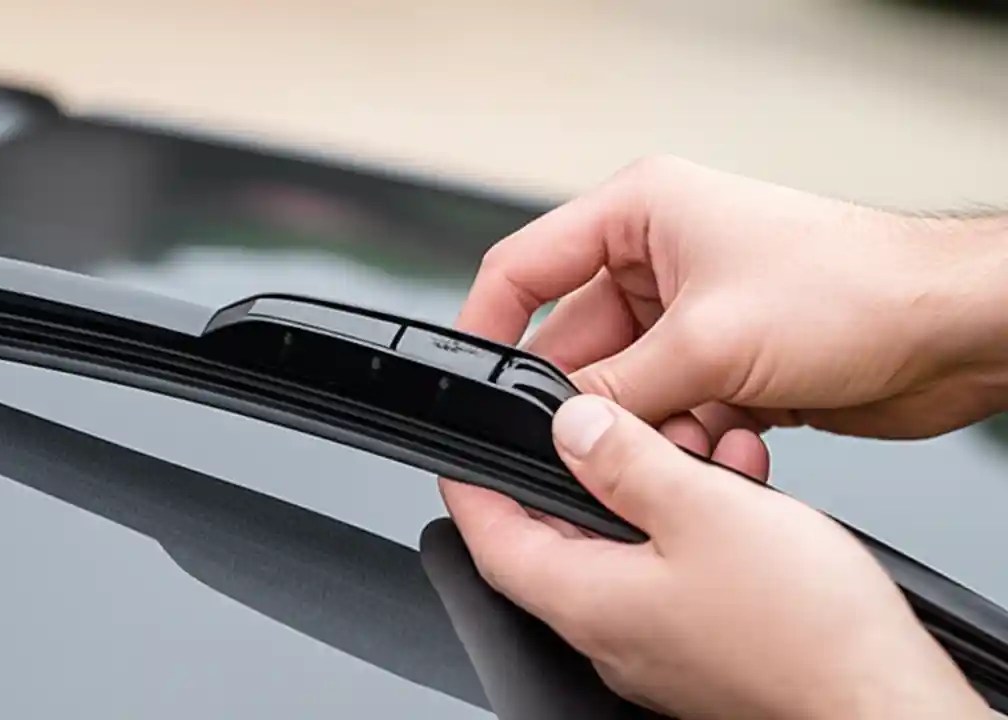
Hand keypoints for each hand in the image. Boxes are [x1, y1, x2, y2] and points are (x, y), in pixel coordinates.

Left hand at [443, 395, 989, 718]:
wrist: (883, 703)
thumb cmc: (807, 631)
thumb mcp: (704, 511)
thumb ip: (626, 463)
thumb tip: (572, 428)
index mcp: (589, 603)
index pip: (492, 539)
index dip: (472, 488)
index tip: (463, 452)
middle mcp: (611, 634)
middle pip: (558, 539)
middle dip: (584, 470)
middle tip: (606, 424)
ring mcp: (656, 646)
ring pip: (625, 547)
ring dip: (650, 487)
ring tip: (695, 445)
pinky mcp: (701, 647)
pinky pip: (672, 571)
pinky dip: (690, 522)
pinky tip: (734, 487)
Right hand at [460, 156, 1007, 439]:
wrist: (954, 333)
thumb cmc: (857, 287)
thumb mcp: (709, 342)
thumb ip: (617, 390)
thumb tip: (556, 426)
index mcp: (641, 214)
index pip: (526, 267)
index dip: (489, 324)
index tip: (470, 379)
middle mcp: (659, 258)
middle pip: (576, 341)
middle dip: (591, 400)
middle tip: (597, 441)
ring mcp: (690, 312)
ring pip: (623, 387)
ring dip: (647, 426)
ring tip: (691, 437)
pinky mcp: (720, 358)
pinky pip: (667, 408)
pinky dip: (685, 435)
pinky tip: (726, 442)